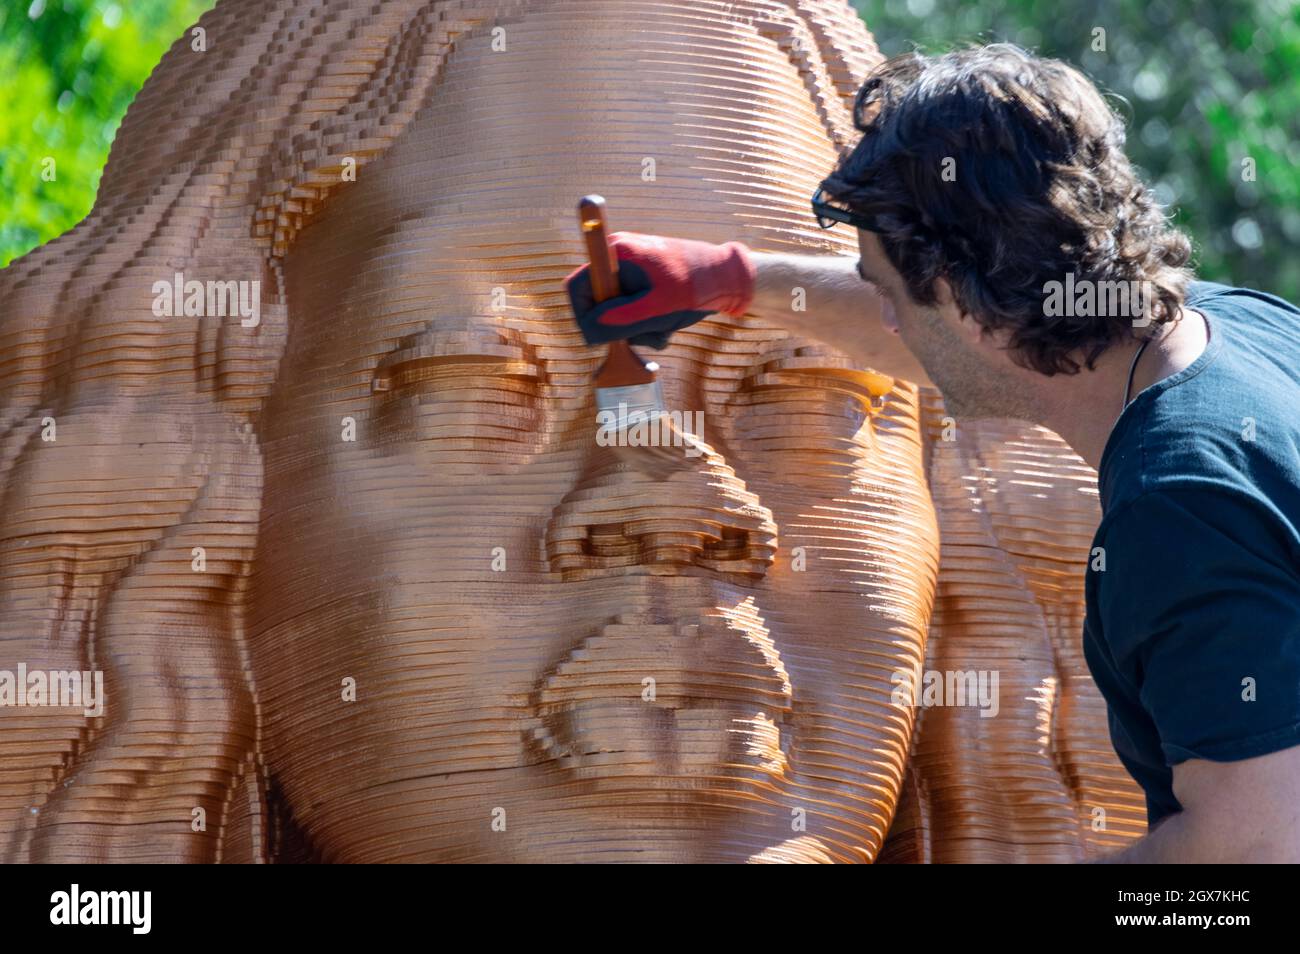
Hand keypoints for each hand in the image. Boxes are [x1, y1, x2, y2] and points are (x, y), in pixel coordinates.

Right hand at [564, 232, 755, 348]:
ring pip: (614, 310)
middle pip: (596, 302)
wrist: (728, 276)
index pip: (577, 287)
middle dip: (616, 326)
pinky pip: (630, 308)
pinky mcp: (642, 281)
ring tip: (661, 331)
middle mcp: (619, 258)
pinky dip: (643, 323)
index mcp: (617, 255)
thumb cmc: (695, 286)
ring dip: (634, 329)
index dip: (582, 315)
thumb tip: (590, 331)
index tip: (599, 337)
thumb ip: (622, 320)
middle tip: (640, 337)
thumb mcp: (657, 308)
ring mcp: (630, 270)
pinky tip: (665, 326)